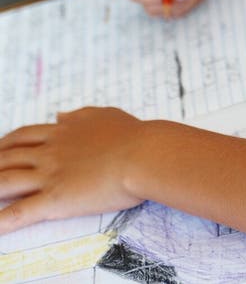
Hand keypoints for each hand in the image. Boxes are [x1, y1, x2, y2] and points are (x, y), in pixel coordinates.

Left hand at [0, 107, 143, 233]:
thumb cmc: (131, 135)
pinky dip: (3, 220)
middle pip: (8, 157)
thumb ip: (79, 115)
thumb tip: (60, 115)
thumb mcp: (103, 115)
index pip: (23, 136)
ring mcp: (51, 174)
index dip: (5, 143)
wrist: (142, 154)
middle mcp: (50, 151)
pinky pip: (22, 211)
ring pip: (6, 181)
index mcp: (62, 131)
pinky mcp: (56, 198)